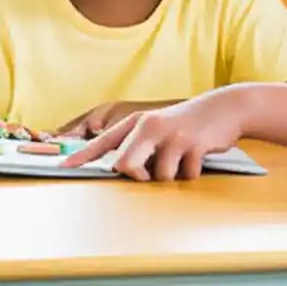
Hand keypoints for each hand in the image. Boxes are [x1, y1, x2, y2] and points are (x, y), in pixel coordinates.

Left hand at [61, 92, 243, 181]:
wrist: (223, 108)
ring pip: (159, 176)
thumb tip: (119, 171)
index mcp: (137, 123)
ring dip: (172, 176)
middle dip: (136, 177)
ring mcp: (171, 135)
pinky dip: (191, 174)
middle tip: (150, 175)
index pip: (103, 143)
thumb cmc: (185, 125)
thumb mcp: (158, 129)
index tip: (63, 168)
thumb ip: (138, 147)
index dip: (82, 157)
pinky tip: (197, 158)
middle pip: (125, 165)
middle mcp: (149, 126)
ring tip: (182, 159)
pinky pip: (185, 175)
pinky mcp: (193, 144)